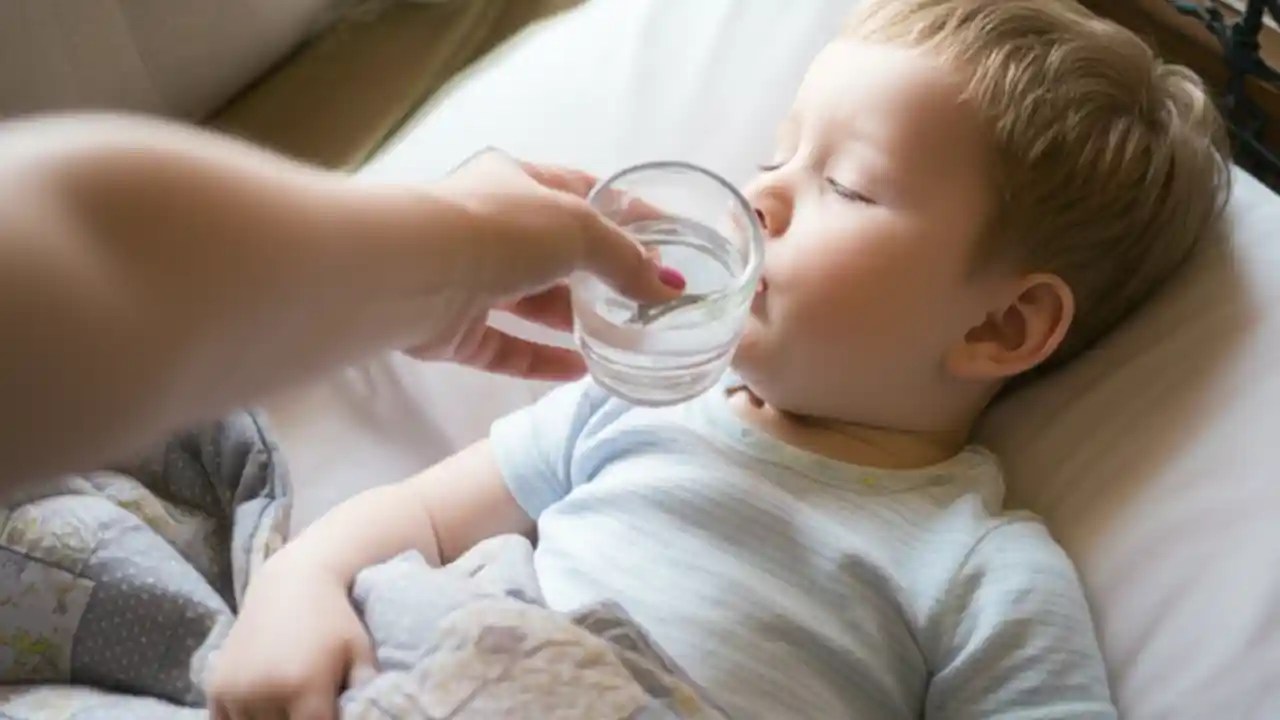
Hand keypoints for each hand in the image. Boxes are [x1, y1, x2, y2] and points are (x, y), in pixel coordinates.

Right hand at [206, 559, 375, 719]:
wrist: (292, 582)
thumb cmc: (334, 618)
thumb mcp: (360, 651)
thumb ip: (365, 690)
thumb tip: (371, 714)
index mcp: (304, 686)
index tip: (328, 713)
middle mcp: (264, 691)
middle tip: (306, 706)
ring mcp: (236, 689)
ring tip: (286, 703)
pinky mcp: (216, 685)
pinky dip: (242, 719)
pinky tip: (261, 707)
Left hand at [407, 149, 684, 379]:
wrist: (410, 270)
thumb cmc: (498, 229)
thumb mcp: (578, 230)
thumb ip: (625, 259)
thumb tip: (668, 286)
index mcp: (515, 182)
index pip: (579, 191)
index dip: (624, 213)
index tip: (666, 240)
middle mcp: (490, 227)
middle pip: (556, 253)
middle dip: (600, 276)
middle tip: (646, 302)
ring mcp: (468, 279)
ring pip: (530, 303)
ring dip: (573, 321)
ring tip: (622, 341)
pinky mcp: (451, 329)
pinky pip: (505, 347)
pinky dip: (541, 360)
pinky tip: (580, 372)